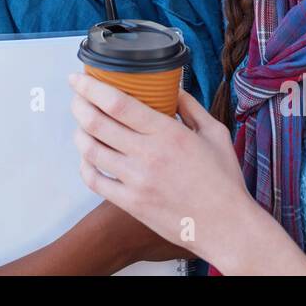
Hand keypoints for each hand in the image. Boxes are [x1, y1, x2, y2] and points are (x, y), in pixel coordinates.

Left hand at [69, 74, 248, 263]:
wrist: (228, 227)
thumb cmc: (224, 181)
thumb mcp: (215, 134)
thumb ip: (191, 108)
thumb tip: (173, 89)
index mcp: (167, 133)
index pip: (117, 104)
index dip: (91, 88)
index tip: (78, 79)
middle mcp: (147, 155)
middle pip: (96, 123)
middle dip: (79, 105)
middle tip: (77, 97)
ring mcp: (136, 181)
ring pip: (90, 150)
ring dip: (79, 133)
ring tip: (81, 125)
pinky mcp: (131, 204)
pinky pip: (95, 181)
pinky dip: (85, 166)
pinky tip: (88, 157)